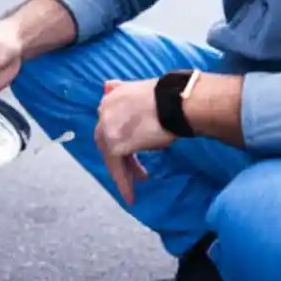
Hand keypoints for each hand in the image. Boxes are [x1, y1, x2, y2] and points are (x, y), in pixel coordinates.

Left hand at [95, 78, 175, 204]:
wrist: (176, 101)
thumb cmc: (168, 97)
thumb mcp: (141, 90)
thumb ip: (122, 90)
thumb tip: (107, 85)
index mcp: (111, 96)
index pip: (110, 122)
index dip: (121, 137)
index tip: (133, 149)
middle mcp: (104, 111)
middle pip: (107, 140)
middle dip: (122, 156)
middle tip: (138, 170)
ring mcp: (107, 128)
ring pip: (111, 156)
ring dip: (124, 171)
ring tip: (140, 181)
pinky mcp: (115, 145)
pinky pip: (117, 168)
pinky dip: (123, 182)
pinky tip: (131, 195)